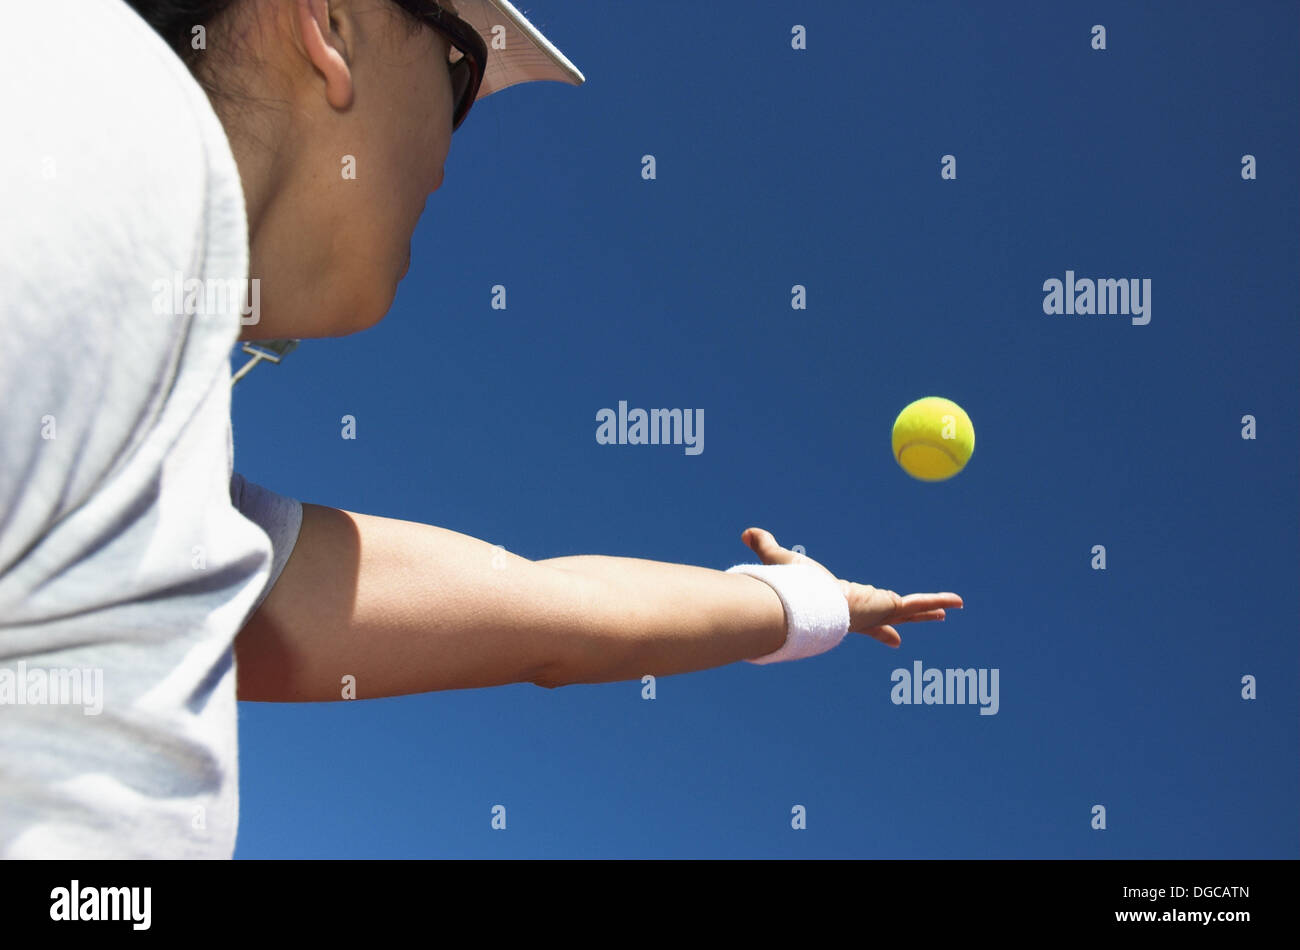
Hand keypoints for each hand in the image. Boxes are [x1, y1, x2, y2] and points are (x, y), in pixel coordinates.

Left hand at [740, 527, 961, 648]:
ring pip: (907, 610)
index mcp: (841, 610)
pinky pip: (917, 601)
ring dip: (929, 609)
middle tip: (903, 636)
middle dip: (896, 625)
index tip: (876, 634)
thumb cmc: (793, 589)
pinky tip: (957, 602)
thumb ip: (766, 547)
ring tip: (949, 611)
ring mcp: (876, 612)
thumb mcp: (783, 561)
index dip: (866, 626)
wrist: (805, 606)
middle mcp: (861, 615)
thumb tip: (745, 533)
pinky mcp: (887, 606)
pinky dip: (938, 599)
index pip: (856, 620)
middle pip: (884, 619)